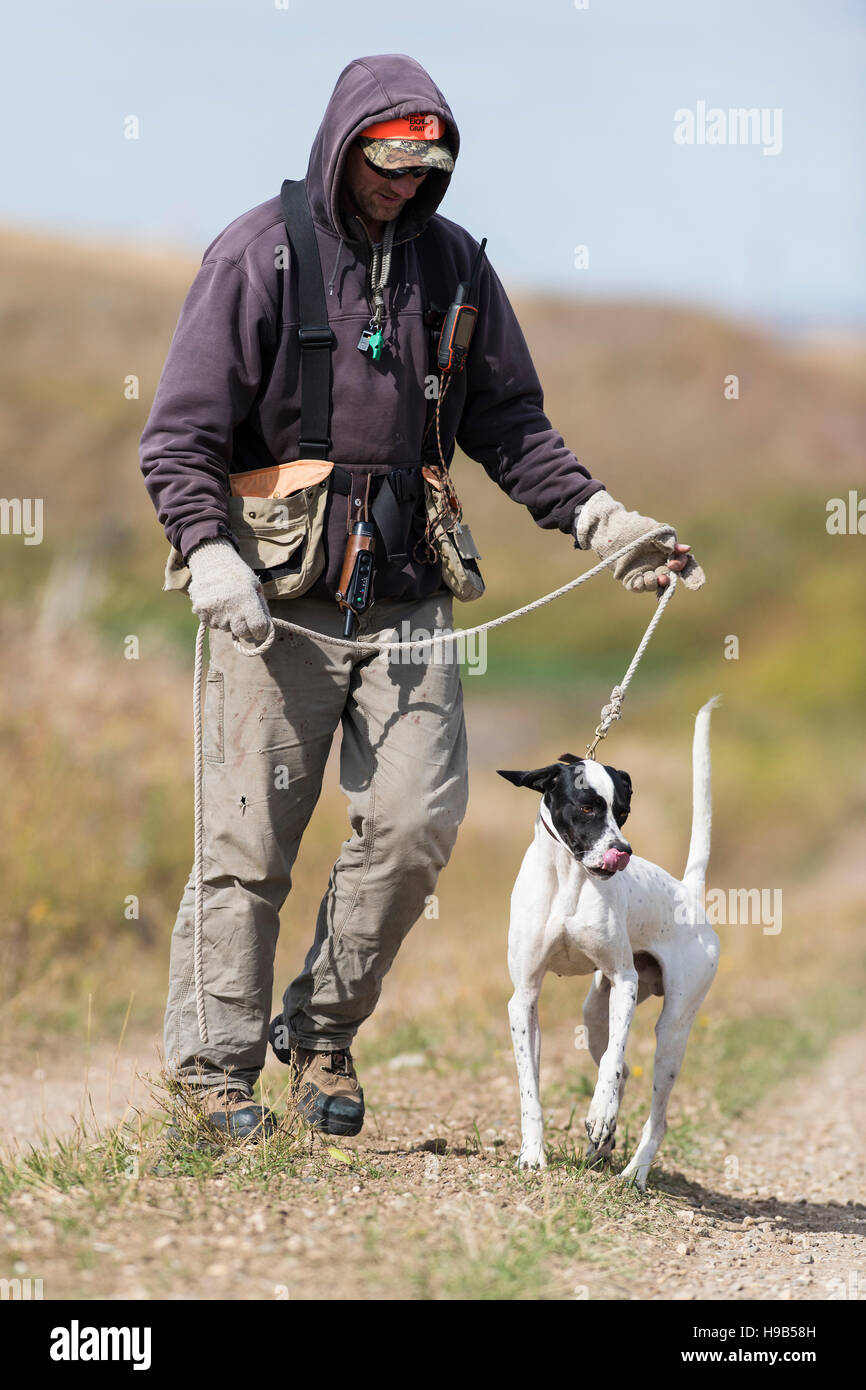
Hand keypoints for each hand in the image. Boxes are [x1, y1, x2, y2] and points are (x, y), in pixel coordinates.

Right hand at [186, 538, 271, 641]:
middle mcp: (230, 608)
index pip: (258, 628)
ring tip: (227, 603)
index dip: (261, 631)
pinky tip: (217, 604)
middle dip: (246, 628)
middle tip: (243, 615)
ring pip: (226, 628)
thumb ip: (261, 607)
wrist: (211, 561)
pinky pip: (213, 624)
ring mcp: (214, 612)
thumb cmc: (237, 574)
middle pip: (242, 632)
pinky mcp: (201, 612)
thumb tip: (265, 628)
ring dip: (229, 621)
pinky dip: (216, 618)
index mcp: (247, 600)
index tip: (261, 630)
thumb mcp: (255, 586)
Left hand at [575, 492, 704, 593]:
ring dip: (655, 583)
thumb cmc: (635, 526)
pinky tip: (641, 579)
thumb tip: (686, 550)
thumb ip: (670, 540)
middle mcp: (658, 565)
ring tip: (652, 576)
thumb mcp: (655, 530)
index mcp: (668, 553)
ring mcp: (644, 572)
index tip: (697, 585)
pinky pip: (637, 587)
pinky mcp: (630, 578)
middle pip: (671, 579)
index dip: (692, 575)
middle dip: (671, 581)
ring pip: (654, 585)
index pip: (684, 566)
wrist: (611, 528)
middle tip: (666, 574)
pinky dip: (640, 585)